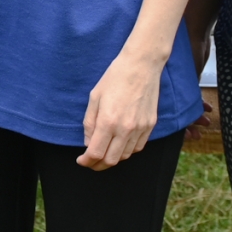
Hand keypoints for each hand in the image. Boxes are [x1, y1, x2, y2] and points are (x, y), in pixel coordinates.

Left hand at [79, 48, 163, 169]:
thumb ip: (90, 123)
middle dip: (97, 165)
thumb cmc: (114, 78)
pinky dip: (127, 151)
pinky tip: (119, 145)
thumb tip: (88, 143)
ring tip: (104, 152)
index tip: (81, 160)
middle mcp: (125, 129)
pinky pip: (138, 147)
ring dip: (112, 158)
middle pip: (111, 160)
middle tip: (90, 161)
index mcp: (108, 121)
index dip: (86, 161)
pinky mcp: (150, 125)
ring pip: (125, 156)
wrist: (141, 66)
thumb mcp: (94, 97)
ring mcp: (140, 128)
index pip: (96, 153)